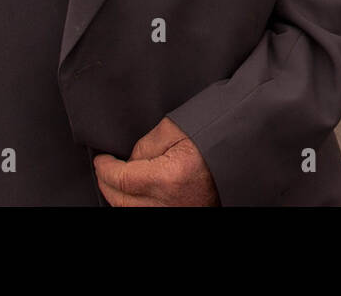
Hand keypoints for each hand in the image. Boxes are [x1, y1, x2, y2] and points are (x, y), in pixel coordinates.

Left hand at [93, 117, 220, 205]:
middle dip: (106, 184)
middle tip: (104, 169)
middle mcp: (170, 202)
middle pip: (121, 201)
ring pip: (131, 211)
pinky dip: (134, 204)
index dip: (105, 169)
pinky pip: (147, 211)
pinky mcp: (183, 212)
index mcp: (168, 177)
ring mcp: (177, 211)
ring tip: (116, 180)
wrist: (238, 148)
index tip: (101, 160)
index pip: (121, 179)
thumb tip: (129, 160)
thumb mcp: (175, 128)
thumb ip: (145, 144)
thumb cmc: (213, 134)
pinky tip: (134, 192)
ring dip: (119, 197)